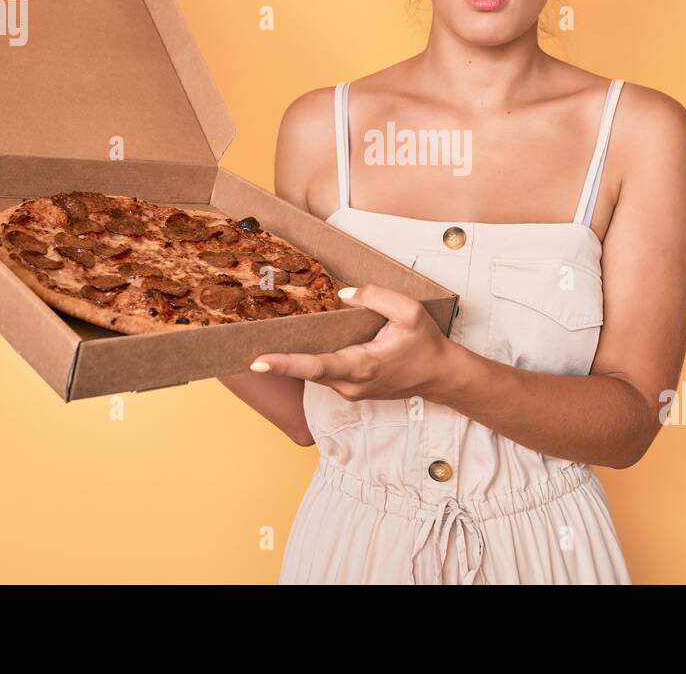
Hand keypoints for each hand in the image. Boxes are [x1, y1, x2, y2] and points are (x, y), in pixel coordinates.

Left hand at [249, 284, 462, 402]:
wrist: (441, 376)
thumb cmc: (426, 344)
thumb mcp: (410, 312)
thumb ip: (377, 297)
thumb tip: (343, 295)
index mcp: (363, 365)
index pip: (317, 366)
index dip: (286, 363)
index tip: (259, 360)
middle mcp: (351, 384)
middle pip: (307, 370)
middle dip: (278, 359)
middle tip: (244, 345)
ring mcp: (350, 390)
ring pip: (314, 373)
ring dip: (292, 360)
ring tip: (265, 342)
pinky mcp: (351, 388)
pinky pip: (323, 373)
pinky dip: (308, 362)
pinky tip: (297, 346)